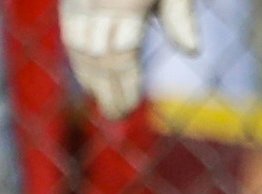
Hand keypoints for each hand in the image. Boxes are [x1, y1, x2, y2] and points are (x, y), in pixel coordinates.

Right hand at [59, 0, 200, 120]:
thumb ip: (180, 14)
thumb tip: (193, 52)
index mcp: (127, 0)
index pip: (122, 53)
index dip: (125, 84)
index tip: (132, 107)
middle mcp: (99, 0)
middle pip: (97, 55)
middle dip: (106, 88)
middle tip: (117, 114)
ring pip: (77, 44)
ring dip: (87, 75)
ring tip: (99, 97)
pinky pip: (68, 28)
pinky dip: (76, 54)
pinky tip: (85, 72)